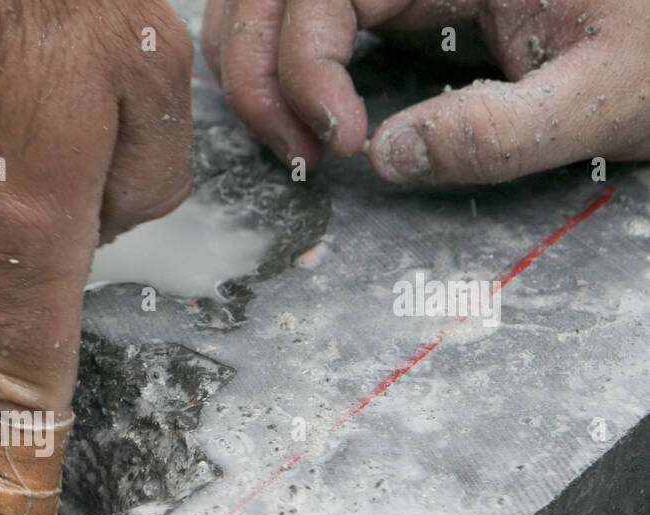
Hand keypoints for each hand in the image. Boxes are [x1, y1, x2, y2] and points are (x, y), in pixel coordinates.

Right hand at [203, 0, 649, 182]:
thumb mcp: (603, 97)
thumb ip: (499, 133)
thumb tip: (386, 158)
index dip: (304, 68)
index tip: (340, 145)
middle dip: (256, 72)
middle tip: (295, 155)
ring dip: (252, 66)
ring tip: (290, 141)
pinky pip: (302, 16)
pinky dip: (277, 63)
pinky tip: (300, 115)